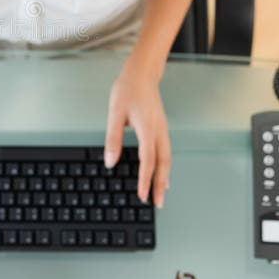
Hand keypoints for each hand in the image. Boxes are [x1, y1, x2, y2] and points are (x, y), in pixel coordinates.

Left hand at [104, 62, 170, 207]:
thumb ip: (113, 138)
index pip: (148, 160)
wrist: (142, 74)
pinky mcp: (161, 128)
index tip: (142, 195)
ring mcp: (162, 129)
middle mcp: (158, 131)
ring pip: (167, 158)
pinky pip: (166, 151)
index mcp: (147, 128)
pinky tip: (162, 173)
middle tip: (157, 204)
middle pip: (163, 163)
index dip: (145, 179)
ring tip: (161, 194)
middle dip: (160, 185)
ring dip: (164, 178)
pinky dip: (165, 166)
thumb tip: (110, 161)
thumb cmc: (128, 90)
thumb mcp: (115, 113)